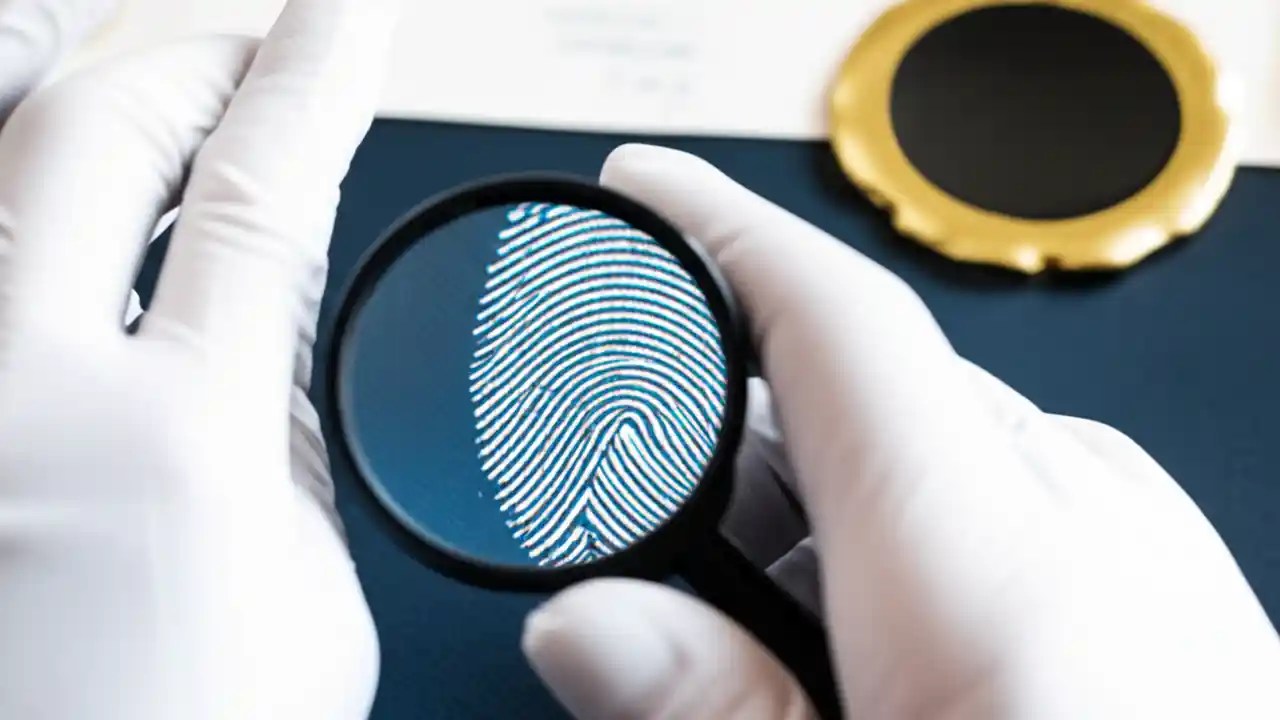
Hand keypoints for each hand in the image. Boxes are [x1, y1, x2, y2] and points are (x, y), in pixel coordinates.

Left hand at [0, 1, 397, 717]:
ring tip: (120, 63)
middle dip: (191, 60)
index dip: (317, 78)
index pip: (262, 197)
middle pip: (98, 131)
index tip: (347, 21)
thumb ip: (286, 426)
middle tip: (247, 54)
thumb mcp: (299, 592)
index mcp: (175, 453)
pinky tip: (24, 165)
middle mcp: (15, 405)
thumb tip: (271, 289)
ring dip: (58, 75)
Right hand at [520, 145, 1279, 718]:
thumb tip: (588, 629)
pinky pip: (998, 503)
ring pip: (924, 450)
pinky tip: (871, 640)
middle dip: (732, 422)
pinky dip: (900, 540)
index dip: (717, 230)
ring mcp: (1140, 546)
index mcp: (995, 564)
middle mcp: (1085, 520)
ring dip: (816, 502)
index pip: (831, 318)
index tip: (640, 191)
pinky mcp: (1160, 584)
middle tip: (643, 513)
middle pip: (861, 389)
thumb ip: (716, 711)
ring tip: (762, 629)